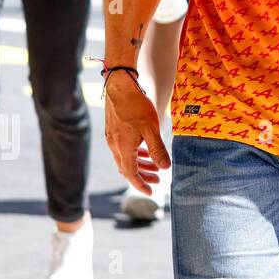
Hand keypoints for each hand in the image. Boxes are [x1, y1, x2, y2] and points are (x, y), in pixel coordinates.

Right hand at [103, 71, 169, 193]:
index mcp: (123, 148)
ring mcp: (112, 139)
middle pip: (127, 168)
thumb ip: (158, 149)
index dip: (141, 184)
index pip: (131, 174)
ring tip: (155, 167)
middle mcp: (114, 146)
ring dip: (140, 165)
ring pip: (125, 158)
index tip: (152, 191)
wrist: (119, 86)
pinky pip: (123, 149)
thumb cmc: (136, 106)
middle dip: (143, 176)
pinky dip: (134, 154)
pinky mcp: (113, 131)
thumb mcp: (151, 128)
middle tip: (158, 180)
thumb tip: (166, 168)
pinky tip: (144, 151)